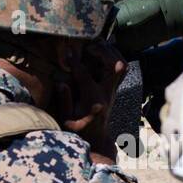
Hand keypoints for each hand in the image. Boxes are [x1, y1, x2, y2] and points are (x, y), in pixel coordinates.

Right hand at [55, 41, 125, 159]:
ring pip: (121, 65)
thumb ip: (65, 102)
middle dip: (101, 52)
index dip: (75, 61)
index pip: (85, 75)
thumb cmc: (77, 129)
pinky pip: (121, 69)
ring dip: (110, 52)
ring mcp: (113, 90)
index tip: (68, 50)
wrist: (97, 138)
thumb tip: (61, 83)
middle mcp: (106, 92)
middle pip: (113, 66)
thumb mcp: (66, 120)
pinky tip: (102, 50)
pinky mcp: (115, 88)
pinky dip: (114, 56)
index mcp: (92, 99)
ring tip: (95, 44)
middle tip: (87, 45)